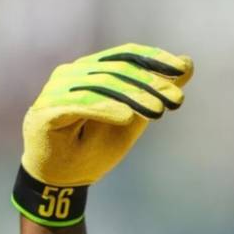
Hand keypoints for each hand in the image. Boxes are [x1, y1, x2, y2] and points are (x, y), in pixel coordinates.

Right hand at [21, 43, 192, 187]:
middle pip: (116, 70)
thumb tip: (188, 62)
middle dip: (150, 83)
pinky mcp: (45, 112)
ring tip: (157, 111)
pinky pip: (77, 105)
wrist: (63, 178)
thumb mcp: (135, 116)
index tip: (181, 69)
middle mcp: (72, 74)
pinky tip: (127, 116)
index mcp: (92, 70)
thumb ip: (156, 91)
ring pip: (100, 85)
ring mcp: (56, 90)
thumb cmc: (95, 146)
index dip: (154, 59)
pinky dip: (103, 108)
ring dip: (132, 96)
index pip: (126, 55)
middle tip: (176, 100)